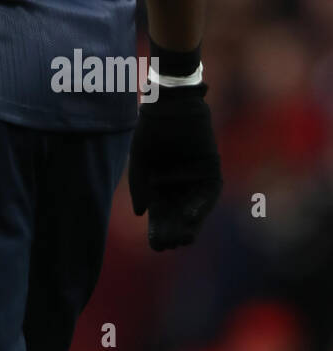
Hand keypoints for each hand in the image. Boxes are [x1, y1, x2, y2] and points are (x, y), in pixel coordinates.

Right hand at [129, 85, 221, 250]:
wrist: (170, 104)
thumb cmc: (150, 130)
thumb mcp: (139, 160)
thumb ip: (139, 186)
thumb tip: (140, 214)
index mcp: (160, 188)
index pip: (161, 216)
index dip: (159, 231)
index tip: (156, 245)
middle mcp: (180, 187)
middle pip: (178, 217)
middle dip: (174, 231)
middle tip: (169, 245)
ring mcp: (197, 180)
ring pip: (195, 210)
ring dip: (190, 224)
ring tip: (184, 238)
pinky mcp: (211, 171)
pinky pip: (209, 194)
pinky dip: (201, 206)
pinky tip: (190, 216)